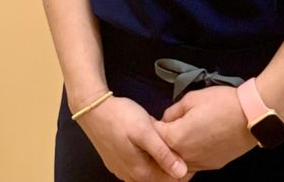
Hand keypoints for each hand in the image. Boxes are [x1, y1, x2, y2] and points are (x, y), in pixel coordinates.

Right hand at [76, 95, 192, 180]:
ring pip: (147, 172)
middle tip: (181, 147)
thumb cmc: (121, 117)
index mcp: (140, 171)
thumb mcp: (145, 131)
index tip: (189, 153)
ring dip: (158, 162)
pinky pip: (137, 167)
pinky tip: (152, 145)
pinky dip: (148, 159)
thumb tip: (182, 173)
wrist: (94, 109)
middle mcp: (130, 176)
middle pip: (157, 178)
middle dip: (170, 166)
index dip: (180, 169)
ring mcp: (121, 169)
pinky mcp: (116, 161)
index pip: (167, 181)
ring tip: (168, 144)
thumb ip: (163, 153)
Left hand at [156, 86, 255, 171]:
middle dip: (162, 141)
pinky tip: (196, 143)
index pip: (154, 135)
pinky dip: (189, 156)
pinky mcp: (211, 166)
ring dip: (175, 152)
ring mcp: (198, 164)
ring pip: (178, 162)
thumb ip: (174, 110)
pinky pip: (193, 164)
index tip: (152, 120)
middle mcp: (184, 156)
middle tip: (166, 128)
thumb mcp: (192, 98)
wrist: (250, 117)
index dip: (152, 125)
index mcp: (176, 137)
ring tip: (181, 136)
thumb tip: (166, 119)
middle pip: (164, 153)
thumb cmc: (221, 103)